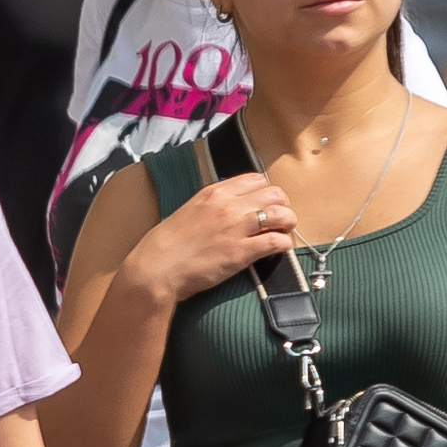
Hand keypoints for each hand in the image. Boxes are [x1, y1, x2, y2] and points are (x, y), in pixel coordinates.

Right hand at [139, 168, 302, 298]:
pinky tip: (280, 249)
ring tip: (284, 232)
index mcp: (215, 192)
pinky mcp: (242, 252)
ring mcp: (237, 228)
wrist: (157, 268)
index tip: (266, 203)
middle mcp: (229, 205)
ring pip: (282, 214)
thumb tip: (231, 204)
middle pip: (274, 193)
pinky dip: (284, 244)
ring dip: (288, 223)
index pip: (256, 179)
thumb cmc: (168, 244)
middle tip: (280, 219)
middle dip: (282, 205)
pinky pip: (277, 242)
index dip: (266, 191)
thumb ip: (212, 204)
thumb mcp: (190, 210)